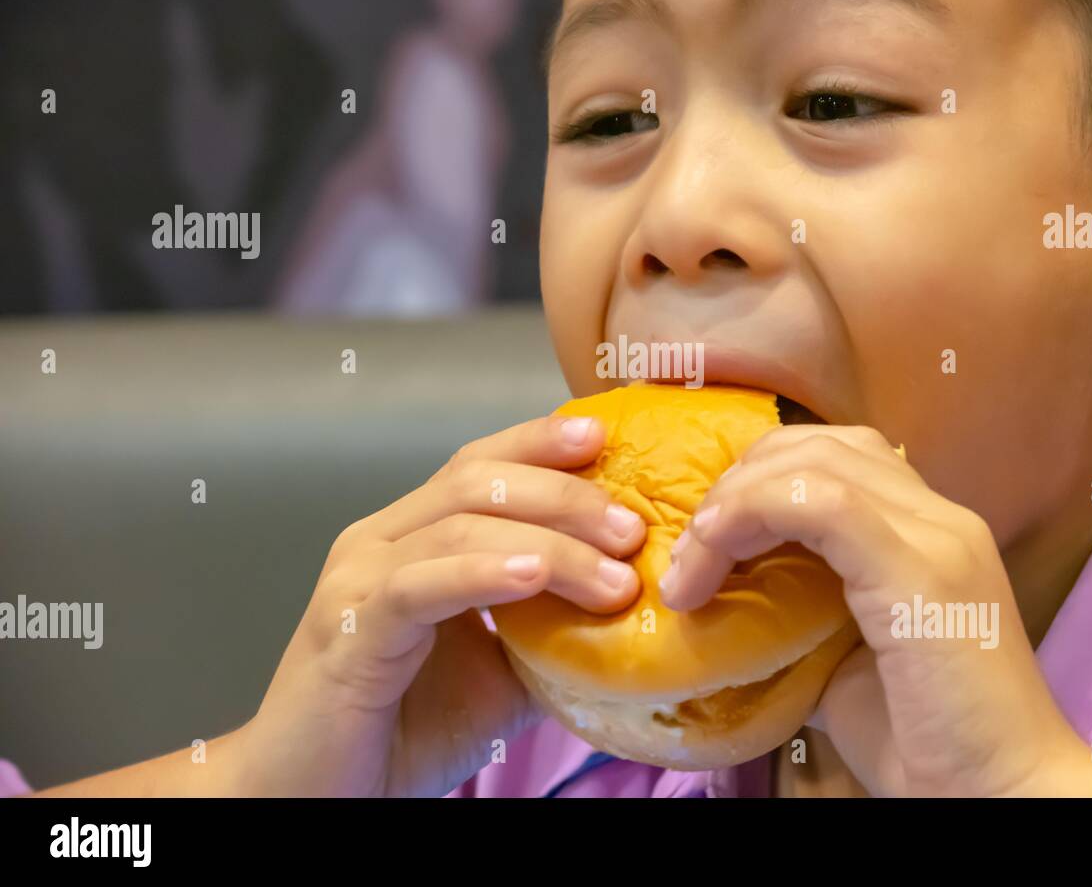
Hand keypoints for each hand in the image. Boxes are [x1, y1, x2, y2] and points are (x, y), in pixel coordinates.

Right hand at [235, 414, 645, 796]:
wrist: (316, 796)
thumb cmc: (404, 730)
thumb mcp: (503, 671)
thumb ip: (553, 630)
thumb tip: (628, 606)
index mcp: (412, 537)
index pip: (480, 465)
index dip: (539, 443)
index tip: (604, 440)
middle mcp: (379, 542)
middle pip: (476, 479)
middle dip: (564, 494)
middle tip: (631, 529)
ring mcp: (359, 580)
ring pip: (458, 526)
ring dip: (549, 544)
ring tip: (611, 572)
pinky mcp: (349, 629)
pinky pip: (420, 585)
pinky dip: (481, 572)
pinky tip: (532, 576)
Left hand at [659, 425, 1091, 796]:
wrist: (1000, 797)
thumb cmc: (926, 746)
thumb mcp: (841, 666)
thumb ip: (800, 621)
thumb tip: (731, 610)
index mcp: (926, 534)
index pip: (837, 458)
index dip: (760, 481)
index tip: (708, 541)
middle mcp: (938, 518)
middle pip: (820, 445)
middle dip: (738, 481)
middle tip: (691, 547)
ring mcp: (937, 535)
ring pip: (813, 462)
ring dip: (732, 503)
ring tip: (690, 564)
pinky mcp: (920, 566)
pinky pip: (820, 503)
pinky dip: (748, 519)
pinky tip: (709, 568)